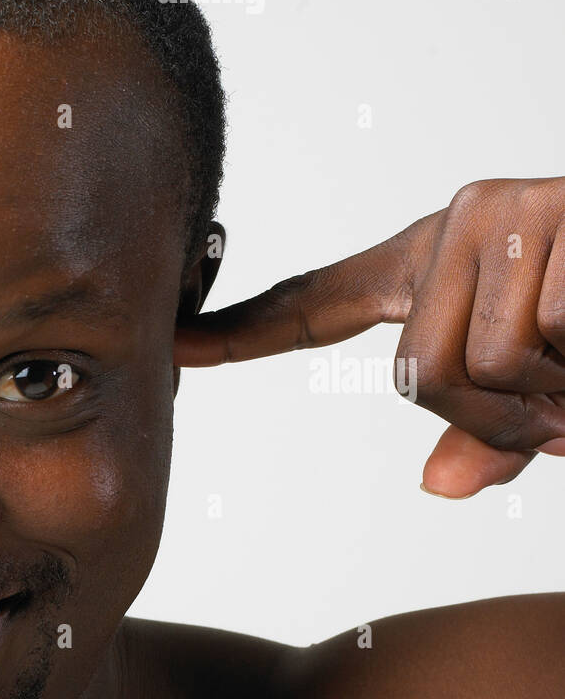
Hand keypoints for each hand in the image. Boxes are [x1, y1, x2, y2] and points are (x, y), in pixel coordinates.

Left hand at [174, 178, 564, 496]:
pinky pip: (538, 349)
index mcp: (438, 262)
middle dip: (502, 423)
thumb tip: (437, 486)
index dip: (240, 333)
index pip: (316, 303)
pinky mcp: (559, 217)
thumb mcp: (556, 398)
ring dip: (555, 406)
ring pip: (474, 372)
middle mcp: (463, 223)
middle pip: (413, 378)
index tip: (172, 346)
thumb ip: (492, 436)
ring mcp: (511, 212)